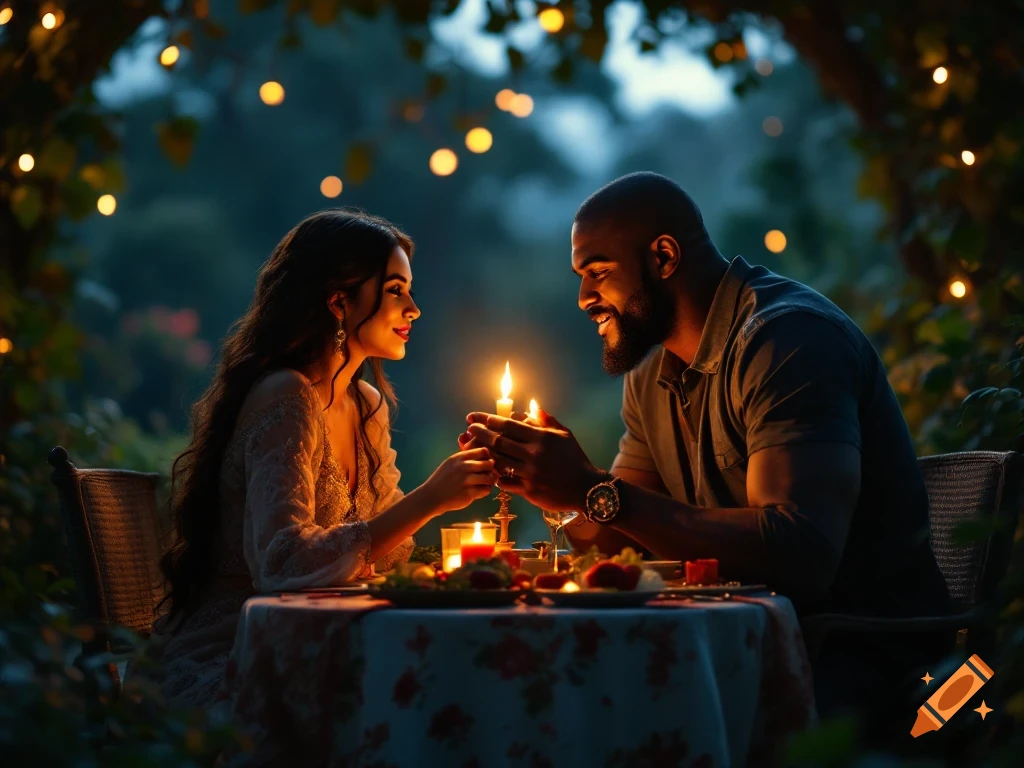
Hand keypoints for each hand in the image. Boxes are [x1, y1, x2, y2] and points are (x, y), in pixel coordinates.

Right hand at [423, 447, 495, 512]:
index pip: (483, 451)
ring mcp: (466, 480)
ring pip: (489, 477)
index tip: (486, 462)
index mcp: (459, 457)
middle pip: (489, 463)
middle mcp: (463, 467)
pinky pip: (486, 490)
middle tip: (488, 474)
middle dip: (491, 469)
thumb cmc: (443, 479)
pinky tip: (479, 491)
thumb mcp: (451, 463)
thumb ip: (465, 458)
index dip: (488, 457)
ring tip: (485, 483)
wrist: (431, 496)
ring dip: (490, 481)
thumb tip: (486, 454)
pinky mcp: (468, 493)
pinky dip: (485, 490)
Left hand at [464, 409, 604, 510]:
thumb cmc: (574, 458)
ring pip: (499, 463)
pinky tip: (489, 471)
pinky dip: (496, 476)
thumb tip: (531, 406)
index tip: (477, 417)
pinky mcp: (529, 490)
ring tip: (472, 449)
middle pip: (499, 442)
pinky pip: (506, 482)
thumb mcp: (564, 434)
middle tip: (469, 429)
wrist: (585, 488)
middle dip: (480, 434)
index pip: (509, 425)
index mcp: (541, 438)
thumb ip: (546, 420)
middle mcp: (533, 454)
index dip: (490, 420)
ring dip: (484, 455)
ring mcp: (530, 473)